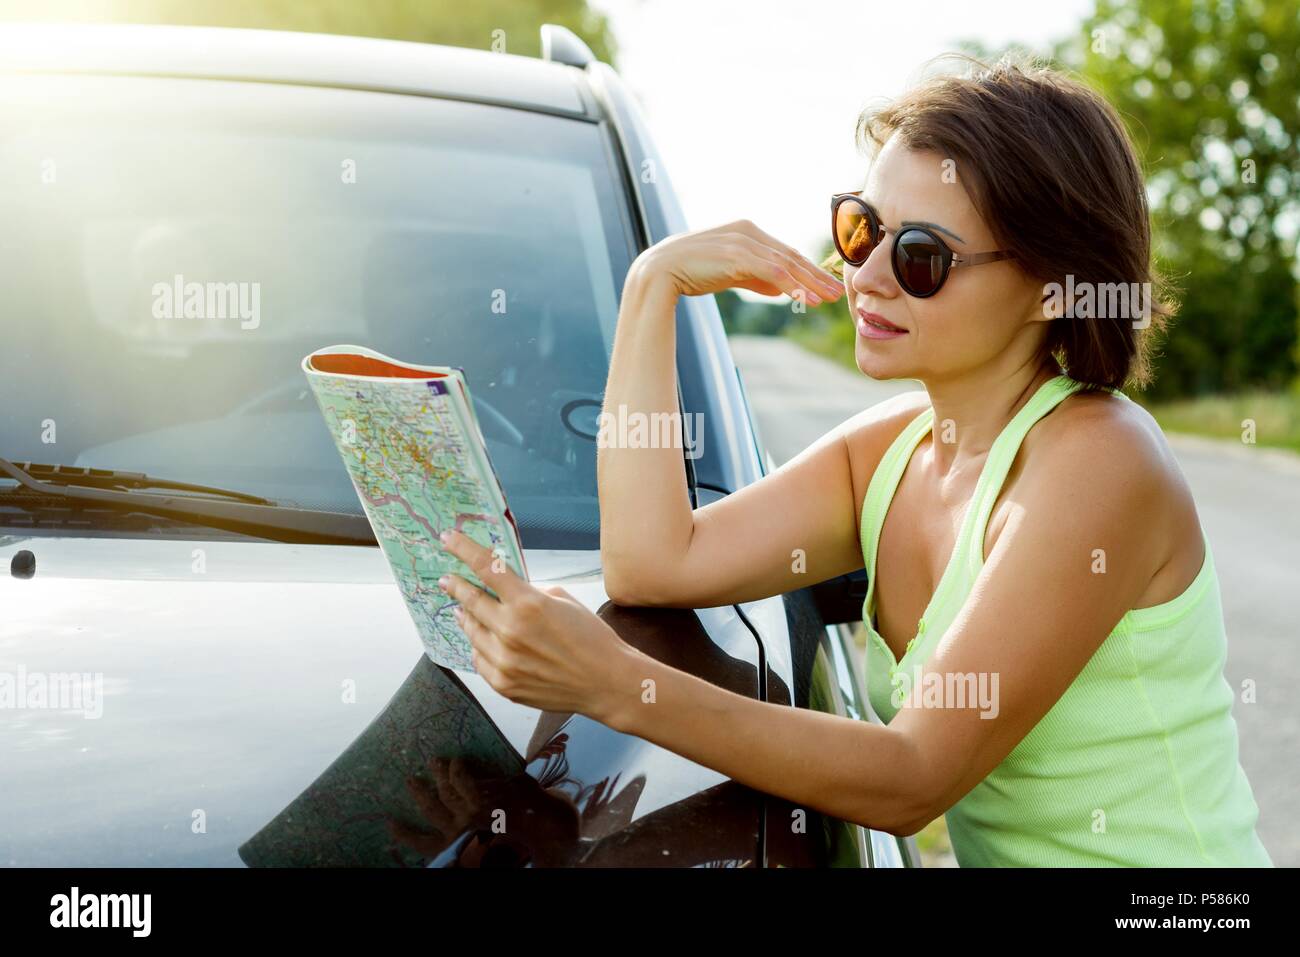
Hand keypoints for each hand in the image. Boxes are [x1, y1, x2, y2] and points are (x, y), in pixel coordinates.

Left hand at [437, 529, 639, 722]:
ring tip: (460, 609)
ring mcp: (504, 661)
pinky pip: (479, 659)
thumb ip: (531, 594)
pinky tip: (481, 640)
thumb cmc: (591, 637)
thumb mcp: (564, 601)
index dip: (463, 549)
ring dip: (465, 616)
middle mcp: (510, 631)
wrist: (606, 682)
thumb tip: (508, 592)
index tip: (447, 538)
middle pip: (470, 600)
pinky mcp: (503, 684)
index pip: (486, 568)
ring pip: (471, 631)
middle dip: (456, 586)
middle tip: (446, 579)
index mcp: (528, 604)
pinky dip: (479, 646)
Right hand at [632, 218, 843, 303]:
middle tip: (837, 292)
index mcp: (746, 231)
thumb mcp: (728, 273)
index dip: (806, 270)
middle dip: (815, 276)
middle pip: (791, 256)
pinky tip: (806, 299)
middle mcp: (748, 232)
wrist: (659, 271)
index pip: (784, 252)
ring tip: (827, 299)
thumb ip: (754, 278)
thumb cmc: (691, 272)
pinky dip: (792, 287)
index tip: (824, 285)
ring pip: (786, 265)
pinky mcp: (738, 256)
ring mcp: (743, 242)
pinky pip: (773, 273)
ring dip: (809, 283)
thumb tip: (780, 290)